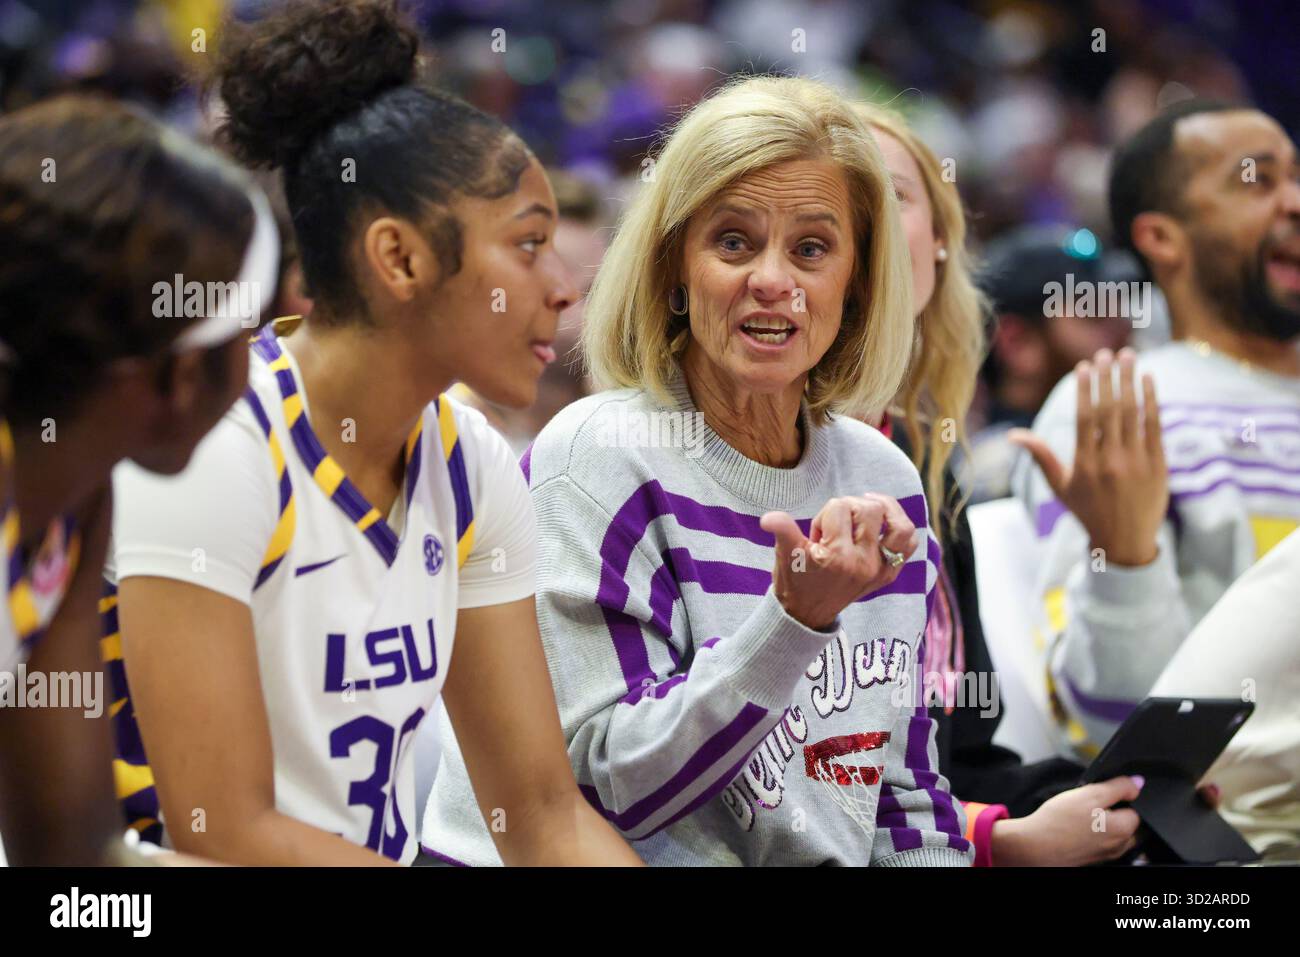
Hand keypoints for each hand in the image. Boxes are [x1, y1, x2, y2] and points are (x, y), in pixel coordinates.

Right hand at [760, 493, 917, 630]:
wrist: (807, 613)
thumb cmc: (795, 580)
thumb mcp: (785, 554)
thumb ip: (781, 530)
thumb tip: (768, 518)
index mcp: (837, 556)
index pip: (839, 508)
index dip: (824, 514)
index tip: (816, 535)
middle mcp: (863, 563)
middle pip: (869, 510)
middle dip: (849, 508)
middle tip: (835, 526)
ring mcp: (880, 569)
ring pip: (899, 525)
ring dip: (884, 509)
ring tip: (868, 507)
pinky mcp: (888, 574)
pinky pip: (908, 545)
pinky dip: (899, 529)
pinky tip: (884, 523)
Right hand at [992, 776, 1141, 866]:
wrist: (1034, 847)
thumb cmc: (1059, 822)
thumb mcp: (1090, 793)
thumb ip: (1119, 787)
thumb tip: (1138, 782)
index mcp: (1124, 829)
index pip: (1136, 808)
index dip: (1118, 797)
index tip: (1099, 796)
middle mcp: (1120, 846)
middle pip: (1126, 821)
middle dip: (1111, 811)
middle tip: (1087, 805)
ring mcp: (1106, 855)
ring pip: (1112, 831)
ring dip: (1101, 822)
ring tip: (1078, 816)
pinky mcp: (1092, 859)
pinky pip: (1099, 841)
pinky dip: (1090, 832)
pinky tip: (1074, 827)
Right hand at [1009, 347, 1167, 566]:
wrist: (1125, 541)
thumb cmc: (1087, 511)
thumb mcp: (1060, 486)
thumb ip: (1040, 456)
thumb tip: (1013, 435)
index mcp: (1084, 464)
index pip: (1084, 418)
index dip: (1084, 389)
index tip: (1084, 366)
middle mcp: (1110, 461)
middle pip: (1109, 410)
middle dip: (1108, 377)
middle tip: (1107, 352)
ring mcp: (1136, 462)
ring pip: (1132, 413)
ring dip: (1130, 380)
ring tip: (1128, 355)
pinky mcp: (1158, 464)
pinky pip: (1154, 426)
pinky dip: (1151, 400)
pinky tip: (1148, 379)